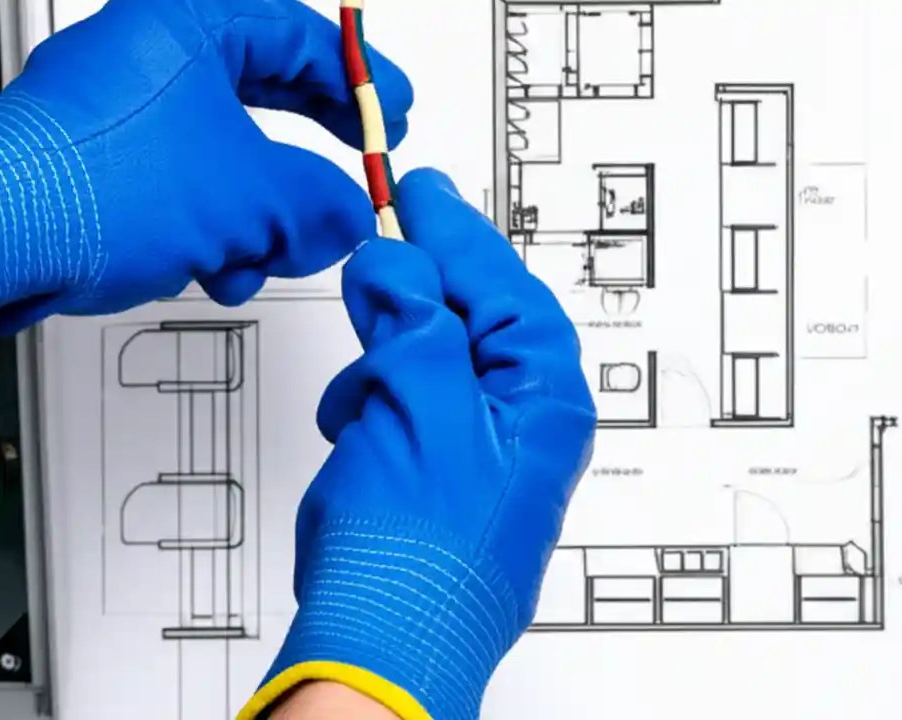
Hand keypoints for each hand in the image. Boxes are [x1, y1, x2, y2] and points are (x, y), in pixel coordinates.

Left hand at [0, 0, 411, 355]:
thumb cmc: (88, 189)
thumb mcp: (248, 198)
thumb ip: (322, 204)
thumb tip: (347, 215)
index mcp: (189, 20)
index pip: (304, 35)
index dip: (362, 83)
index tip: (391, 115)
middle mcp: (151, 50)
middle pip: (265, 91)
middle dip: (309, 154)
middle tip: (352, 163)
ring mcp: (121, 107)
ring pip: (224, 150)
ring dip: (257, 212)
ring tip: (268, 249)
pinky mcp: (100, 159)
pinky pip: (181, 183)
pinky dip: (210, 226)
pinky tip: (212, 268)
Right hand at [239, 169, 596, 719]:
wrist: (380, 653)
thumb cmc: (419, 557)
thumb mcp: (420, 405)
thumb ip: (415, 319)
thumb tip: (398, 263)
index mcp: (545, 404)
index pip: (508, 288)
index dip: (457, 235)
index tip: (420, 192)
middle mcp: (522, 431)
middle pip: (469, 323)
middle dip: (414, 304)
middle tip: (377, 262)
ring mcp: (477, 461)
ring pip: (426, 365)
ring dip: (382, 368)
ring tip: (363, 402)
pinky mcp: (432, 485)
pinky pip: (403, 413)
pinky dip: (371, 410)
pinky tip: (356, 438)